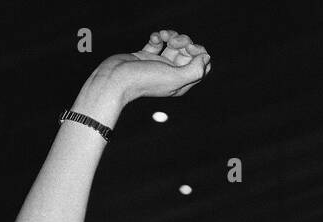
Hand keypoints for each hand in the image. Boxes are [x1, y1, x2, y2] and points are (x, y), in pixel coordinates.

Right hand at [89, 29, 210, 107]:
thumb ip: (195, 70)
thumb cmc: (145, 80)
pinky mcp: (146, 56)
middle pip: (188, 53)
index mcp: (182, 83)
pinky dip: (157, 37)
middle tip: (174, 42)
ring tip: (163, 36)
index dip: (199, 54)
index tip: (190, 49)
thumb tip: (206, 57)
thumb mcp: (175, 78)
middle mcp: (173, 74)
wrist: (116, 78)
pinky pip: (158, 43)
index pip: (202, 66)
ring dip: (171, 36)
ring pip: (174, 45)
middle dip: (184, 42)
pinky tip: (154, 38)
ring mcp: (159, 64)